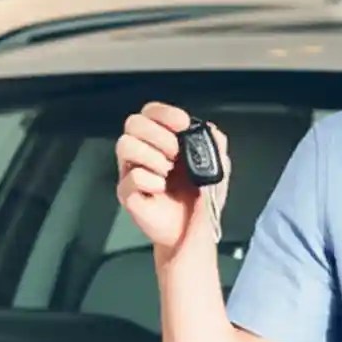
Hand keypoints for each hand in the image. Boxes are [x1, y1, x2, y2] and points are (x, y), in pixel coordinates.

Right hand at [116, 102, 229, 249]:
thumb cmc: (199, 197)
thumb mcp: (216, 166)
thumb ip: (214, 144)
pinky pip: (130, 176)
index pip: (151, 111)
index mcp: (162, 139)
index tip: (183, 124)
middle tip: (176, 153)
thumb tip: (209, 130)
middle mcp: (143, 151)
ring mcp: (132, 171)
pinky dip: (150, 180)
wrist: (194, 230)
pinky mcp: (128, 193)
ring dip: (151, 155)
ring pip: (125, 144)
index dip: (165, 112)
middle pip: (133, 123)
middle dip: (159, 134)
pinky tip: (161, 188)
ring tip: (168, 172)